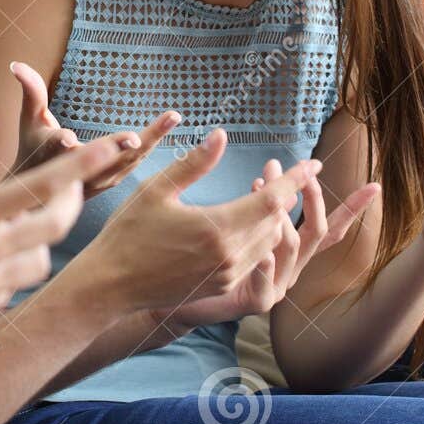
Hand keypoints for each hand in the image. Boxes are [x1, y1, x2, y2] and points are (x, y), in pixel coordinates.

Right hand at [0, 108, 120, 338]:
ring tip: (21, 222)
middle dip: (72, 198)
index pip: (47, 184)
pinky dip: (10, 272)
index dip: (86, 163)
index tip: (115, 144)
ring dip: (40, 238)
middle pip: (57, 224)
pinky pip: (9, 290)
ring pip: (39, 261)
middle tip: (69, 183)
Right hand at [10, 60, 179, 198]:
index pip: (54, 149)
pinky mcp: (112, 181)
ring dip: (150, 141)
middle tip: (134, 138)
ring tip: (170, 117)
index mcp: (50, 154)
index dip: (61, 144)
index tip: (68, 139)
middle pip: (98, 159)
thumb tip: (16, 64)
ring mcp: (96, 181)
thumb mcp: (28, 120)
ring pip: (124, 162)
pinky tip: (168, 124)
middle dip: (116, 149)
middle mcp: (75, 173)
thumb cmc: (33, 149)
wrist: (41, 195)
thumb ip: (31, 91)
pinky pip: (134, 163)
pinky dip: (151, 146)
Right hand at [72, 129, 321, 317]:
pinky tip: (250, 221)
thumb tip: (221, 136)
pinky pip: (256, 259)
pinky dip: (261, 237)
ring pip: (270, 242)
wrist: (110, 285)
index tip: (313, 163)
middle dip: (286, 195)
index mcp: (216, 228)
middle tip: (285, 172)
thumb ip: (194, 164)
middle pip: (277, 221)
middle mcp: (229, 256)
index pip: (272, 199)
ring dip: (275, 218)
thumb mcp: (156, 190)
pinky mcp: (222, 286)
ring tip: (269, 193)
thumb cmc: (128, 233)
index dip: (294, 178)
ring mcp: (227, 275)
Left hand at [162, 160, 379, 329]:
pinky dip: (265, 266)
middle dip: (312, 199)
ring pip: (290, 251)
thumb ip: (266, 206)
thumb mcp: (243, 225)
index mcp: (292, 250)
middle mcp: (291, 268)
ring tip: (259, 186)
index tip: (375, 186)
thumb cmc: (212, 256)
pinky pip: (265, 284)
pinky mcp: (256, 303)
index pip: (329, 227)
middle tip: (303, 172)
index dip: (353, 208)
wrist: (184, 296)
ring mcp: (277, 287)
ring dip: (278, 217)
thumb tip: (279, 174)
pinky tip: (262, 252)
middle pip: (317, 232)